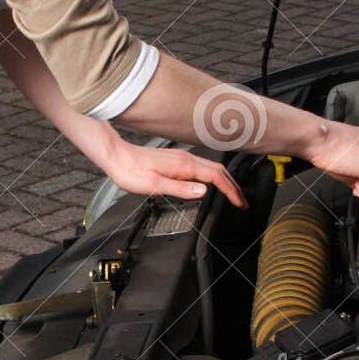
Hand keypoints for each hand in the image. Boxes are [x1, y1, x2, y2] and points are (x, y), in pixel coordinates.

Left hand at [100, 136, 246, 207]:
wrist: (117, 157)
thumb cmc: (131, 171)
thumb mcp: (155, 185)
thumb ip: (180, 188)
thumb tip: (203, 191)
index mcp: (184, 166)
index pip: (216, 177)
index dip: (230, 190)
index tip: (239, 202)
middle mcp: (186, 159)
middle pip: (218, 171)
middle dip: (233, 186)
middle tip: (242, 201)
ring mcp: (182, 158)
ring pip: (211, 168)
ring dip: (225, 181)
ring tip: (232, 194)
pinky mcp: (176, 160)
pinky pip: (202, 167)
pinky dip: (213, 176)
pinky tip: (211, 184)